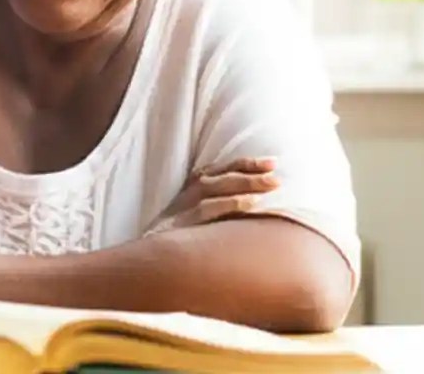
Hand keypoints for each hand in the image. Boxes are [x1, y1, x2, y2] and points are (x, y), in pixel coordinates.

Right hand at [146, 157, 280, 235]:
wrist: (146, 260)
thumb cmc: (177, 241)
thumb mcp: (194, 220)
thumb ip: (218, 211)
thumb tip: (256, 208)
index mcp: (192, 189)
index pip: (222, 170)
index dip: (246, 164)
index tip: (272, 163)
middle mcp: (188, 194)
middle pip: (222, 176)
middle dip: (250, 171)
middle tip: (277, 171)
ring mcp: (183, 208)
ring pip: (217, 188)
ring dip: (246, 183)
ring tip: (272, 184)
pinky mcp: (181, 225)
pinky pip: (209, 210)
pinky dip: (230, 203)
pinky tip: (252, 203)